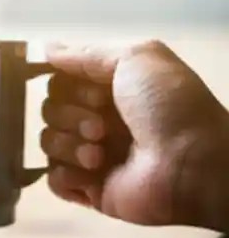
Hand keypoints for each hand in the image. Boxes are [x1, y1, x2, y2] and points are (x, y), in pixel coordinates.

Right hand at [41, 40, 228, 229]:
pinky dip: (66, 175)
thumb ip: (87, 52)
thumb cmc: (171, 108)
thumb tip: (45, 48)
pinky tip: (91, 173)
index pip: (60, 81)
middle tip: (101, 128)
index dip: (68, 87)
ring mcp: (90, 156)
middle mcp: (97, 119)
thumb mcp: (138, 58)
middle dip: (70, 117)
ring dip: (70, 145)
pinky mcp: (88, 189)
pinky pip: (52, 179)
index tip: (98, 94)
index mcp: (109, 89)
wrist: (192, 165)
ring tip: (99, 155)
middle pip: (49, 110)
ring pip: (48, 142)